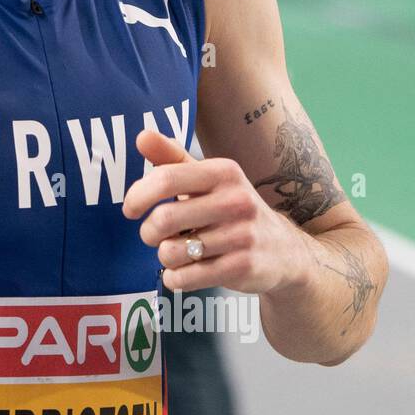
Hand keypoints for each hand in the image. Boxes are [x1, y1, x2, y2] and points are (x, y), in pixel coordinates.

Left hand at [122, 130, 308, 293]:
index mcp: (223, 173)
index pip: (165, 179)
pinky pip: (185, 278)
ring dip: (164, 256)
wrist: (284, 251)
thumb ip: (171, 158)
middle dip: (148, 232)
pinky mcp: (242, 268)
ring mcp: (242, 236)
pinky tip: (184, 271)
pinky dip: (175, 278)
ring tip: (178, 252)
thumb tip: (141, 136)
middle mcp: (236, 201)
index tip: (131, 209)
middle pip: (164, 219)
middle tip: (154, 235)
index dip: (138, 196)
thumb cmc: (232, 209)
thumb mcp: (208, 178)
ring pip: (171, 252)